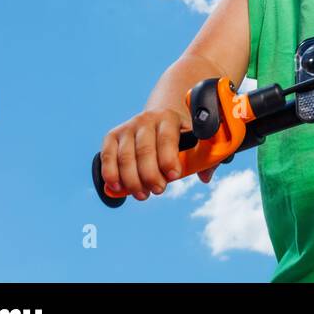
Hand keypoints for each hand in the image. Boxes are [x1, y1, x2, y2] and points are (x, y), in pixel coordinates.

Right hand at [99, 106, 213, 199]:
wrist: (158, 118)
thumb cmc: (179, 136)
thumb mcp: (193, 140)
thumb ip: (203, 159)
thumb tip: (206, 178)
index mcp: (168, 118)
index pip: (167, 139)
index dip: (169, 160)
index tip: (174, 177)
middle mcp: (146, 119)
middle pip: (144, 150)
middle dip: (151, 175)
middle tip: (158, 190)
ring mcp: (127, 127)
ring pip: (125, 157)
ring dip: (132, 180)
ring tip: (142, 195)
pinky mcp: (112, 136)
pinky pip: (107, 156)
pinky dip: (110, 174)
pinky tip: (118, 187)